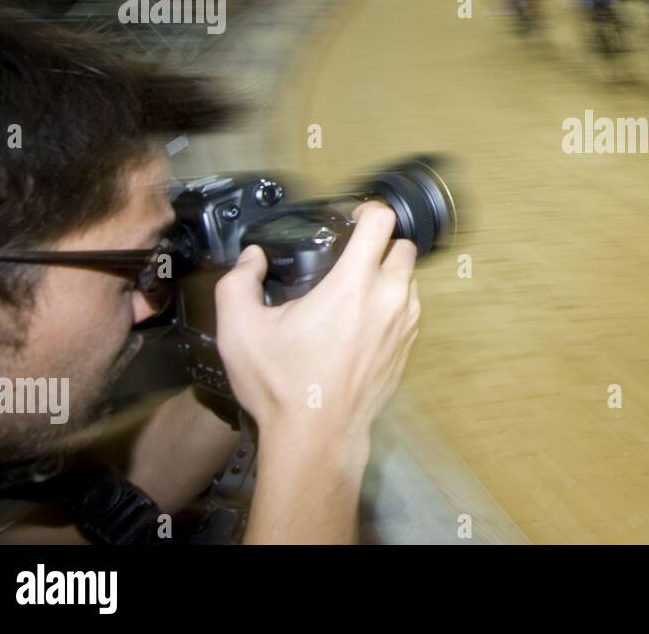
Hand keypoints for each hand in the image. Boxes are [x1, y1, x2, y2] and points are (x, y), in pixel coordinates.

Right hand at [214, 201, 420, 452]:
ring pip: (410, 279)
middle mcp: (388, 300)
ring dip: (388, 275)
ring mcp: (403, 325)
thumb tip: (251, 260)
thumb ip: (238, 282)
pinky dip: (392, 305)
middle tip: (350, 255)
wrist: (316, 437)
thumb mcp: (240, 329)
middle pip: (403, 245)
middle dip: (379, 243)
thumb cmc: (284, 387)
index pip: (381, 221)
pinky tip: (360, 321)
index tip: (350, 218)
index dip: (365, 211)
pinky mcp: (407, 348)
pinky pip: (409, 310)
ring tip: (353, 290)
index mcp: (353, 285)